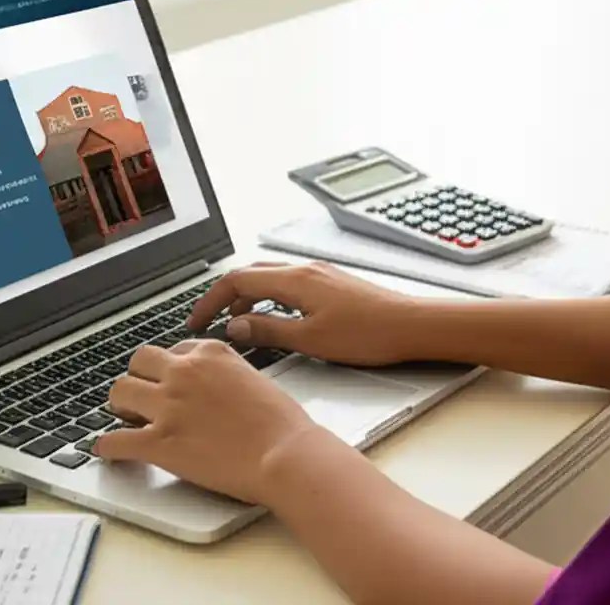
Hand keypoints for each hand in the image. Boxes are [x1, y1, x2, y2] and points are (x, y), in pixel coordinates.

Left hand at [95, 340, 321, 504]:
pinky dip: (108, 448)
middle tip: (143, 397)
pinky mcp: (159, 442)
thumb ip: (228, 376)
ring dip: (120, 406)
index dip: (170, 368)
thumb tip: (216, 389)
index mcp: (210, 353)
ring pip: (119, 391)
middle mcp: (184, 372)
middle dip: (139, 378)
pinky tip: (109, 452)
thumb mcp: (256, 379)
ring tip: (127, 419)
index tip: (170, 381)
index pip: (174, 350)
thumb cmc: (282, 425)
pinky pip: (115, 440)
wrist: (285, 454)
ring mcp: (168, 406)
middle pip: (139, 361)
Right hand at [187, 262, 420, 365]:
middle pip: (250, 274)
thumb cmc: (369, 334)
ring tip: (237, 324)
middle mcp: (305, 270)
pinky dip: (269, 299)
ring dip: (247, 298)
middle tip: (209, 322)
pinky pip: (288, 285)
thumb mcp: (310, 339)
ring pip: (269, 279)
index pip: (237, 280)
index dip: (211, 300)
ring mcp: (319, 275)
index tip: (197, 320)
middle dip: (225, 297)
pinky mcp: (331, 284)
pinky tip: (273, 319)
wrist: (412, 326)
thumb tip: (235, 327)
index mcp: (295, 280)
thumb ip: (268, 331)